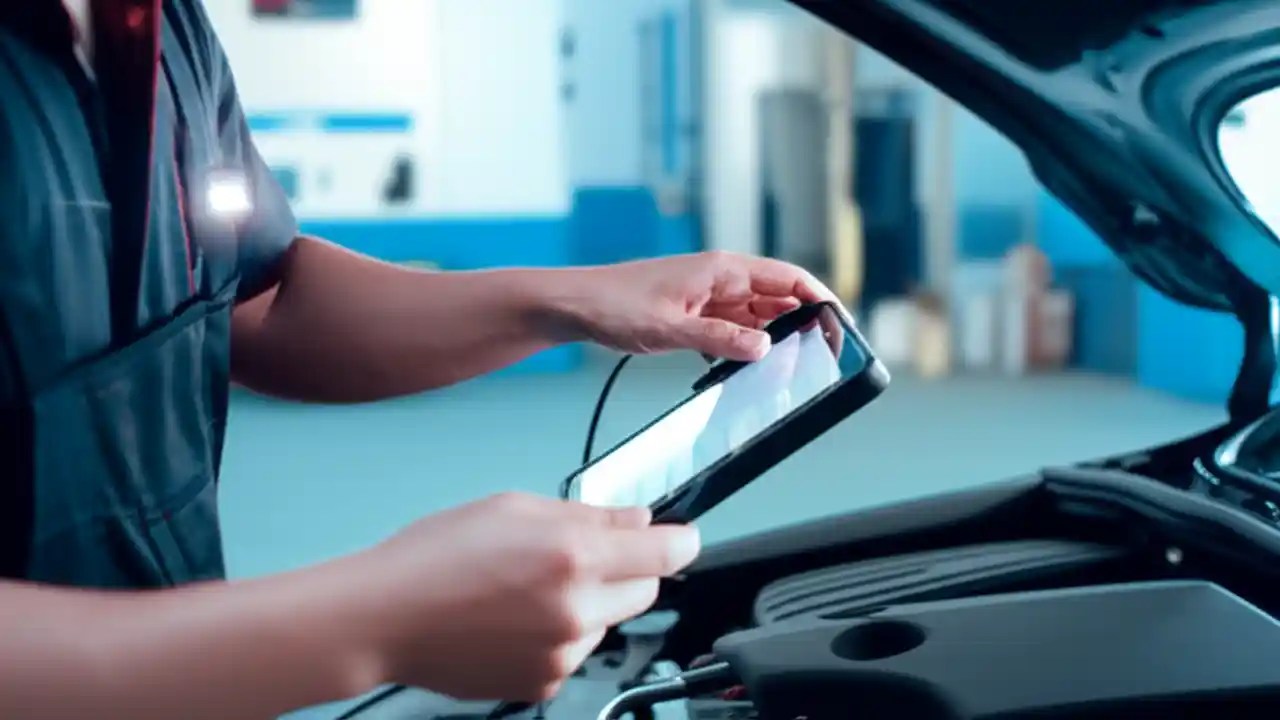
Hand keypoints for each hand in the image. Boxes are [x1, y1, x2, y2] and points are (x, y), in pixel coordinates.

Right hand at [346, 493, 698, 700]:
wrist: (384, 618)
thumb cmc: (437, 554)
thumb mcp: (514, 508)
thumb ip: (589, 516)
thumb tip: (640, 521)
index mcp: (574, 556)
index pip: (666, 553)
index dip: (680, 540)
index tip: (680, 536)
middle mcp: (577, 610)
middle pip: (645, 590)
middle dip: (628, 569)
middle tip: (579, 555)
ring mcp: (563, 654)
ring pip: (608, 623)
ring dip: (590, 604)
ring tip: (529, 589)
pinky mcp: (544, 685)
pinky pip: (575, 652)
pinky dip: (562, 635)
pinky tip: (516, 619)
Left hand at [553, 251, 837, 361]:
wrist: (575, 305)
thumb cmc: (614, 305)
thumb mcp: (670, 328)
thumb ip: (719, 338)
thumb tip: (764, 348)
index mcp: (722, 269)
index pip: (789, 278)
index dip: (820, 299)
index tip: (839, 325)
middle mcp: (721, 277)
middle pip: (779, 297)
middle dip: (803, 324)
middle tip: (821, 357)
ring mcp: (708, 294)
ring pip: (756, 315)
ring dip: (773, 338)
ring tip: (792, 368)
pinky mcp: (694, 312)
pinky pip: (732, 328)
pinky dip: (744, 346)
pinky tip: (747, 369)